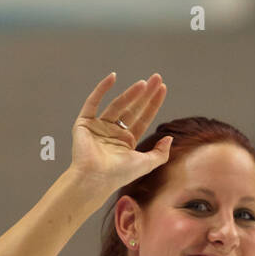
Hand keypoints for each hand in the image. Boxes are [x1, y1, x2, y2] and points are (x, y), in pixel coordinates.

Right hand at [70, 72, 172, 187]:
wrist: (95, 178)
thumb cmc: (119, 175)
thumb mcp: (146, 165)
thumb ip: (160, 153)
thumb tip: (169, 138)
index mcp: (127, 142)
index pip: (143, 118)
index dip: (153, 104)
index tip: (162, 89)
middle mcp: (113, 132)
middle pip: (132, 108)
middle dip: (145, 93)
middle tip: (156, 78)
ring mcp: (99, 126)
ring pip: (117, 104)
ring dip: (130, 93)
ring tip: (143, 83)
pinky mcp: (85, 123)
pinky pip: (93, 102)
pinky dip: (101, 89)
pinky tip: (113, 77)